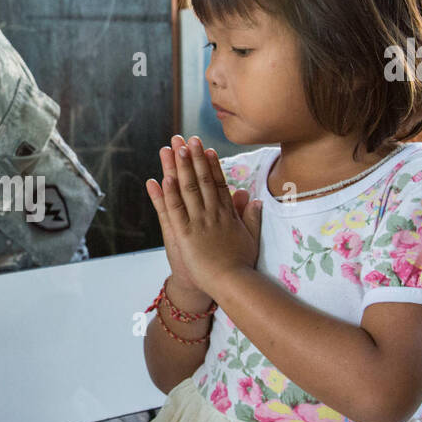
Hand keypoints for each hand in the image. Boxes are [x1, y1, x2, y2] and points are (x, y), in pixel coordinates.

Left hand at [147, 135, 262, 303]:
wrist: (233, 282)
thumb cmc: (242, 264)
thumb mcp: (251, 237)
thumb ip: (252, 217)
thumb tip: (255, 199)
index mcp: (228, 214)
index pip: (218, 184)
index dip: (211, 165)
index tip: (207, 149)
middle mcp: (213, 214)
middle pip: (202, 180)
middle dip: (194, 158)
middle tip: (187, 139)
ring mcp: (199, 222)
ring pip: (188, 190)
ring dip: (181, 168)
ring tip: (175, 149)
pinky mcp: (186, 234)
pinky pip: (176, 210)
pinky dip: (169, 194)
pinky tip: (165, 178)